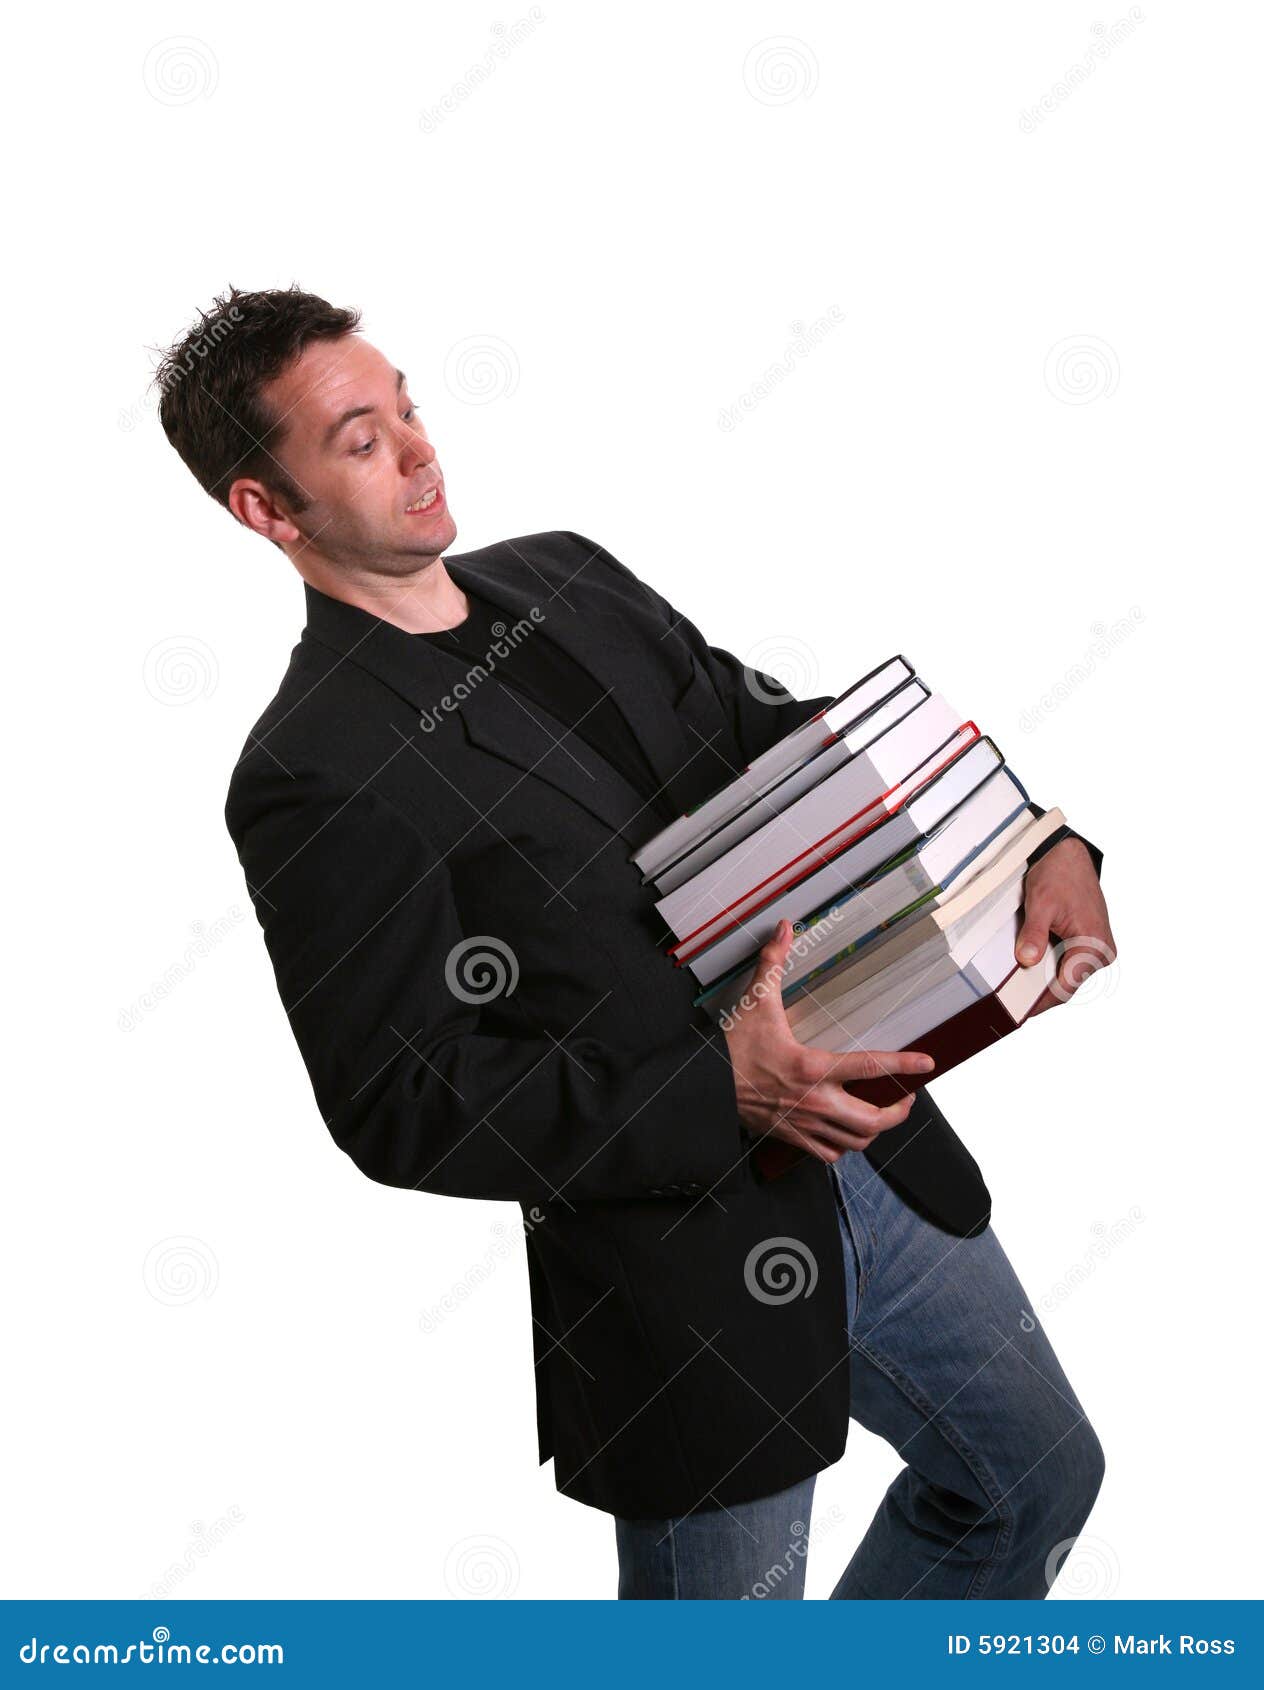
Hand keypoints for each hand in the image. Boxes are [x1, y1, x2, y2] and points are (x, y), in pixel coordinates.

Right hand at [721, 920, 933, 1163]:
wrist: (704, 1086)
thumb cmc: (731, 1048)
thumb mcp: (755, 1002)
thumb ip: (773, 964)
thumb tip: (784, 929)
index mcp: (812, 1067)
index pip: (869, 1066)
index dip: (903, 1064)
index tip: (927, 1063)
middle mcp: (814, 1100)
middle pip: (872, 1119)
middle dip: (897, 1112)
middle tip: (905, 1099)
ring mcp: (804, 1123)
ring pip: (854, 1141)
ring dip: (873, 1131)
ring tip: (880, 1116)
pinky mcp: (791, 1137)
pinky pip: (828, 1154)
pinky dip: (843, 1148)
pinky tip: (844, 1134)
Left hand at [1016, 838, 1116, 1015]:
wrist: (1070, 856)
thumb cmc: (1061, 874)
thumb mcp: (1041, 903)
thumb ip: (1034, 934)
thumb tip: (1027, 960)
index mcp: (1094, 944)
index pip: (1065, 986)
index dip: (1040, 1002)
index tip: (1020, 1011)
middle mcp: (1100, 951)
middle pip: (1065, 984)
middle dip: (1039, 992)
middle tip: (1010, 1001)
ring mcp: (1097, 949)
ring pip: (1066, 975)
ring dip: (1044, 979)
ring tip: (1017, 984)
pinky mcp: (1089, 944)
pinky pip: (1068, 963)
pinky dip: (1050, 966)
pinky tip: (1031, 967)